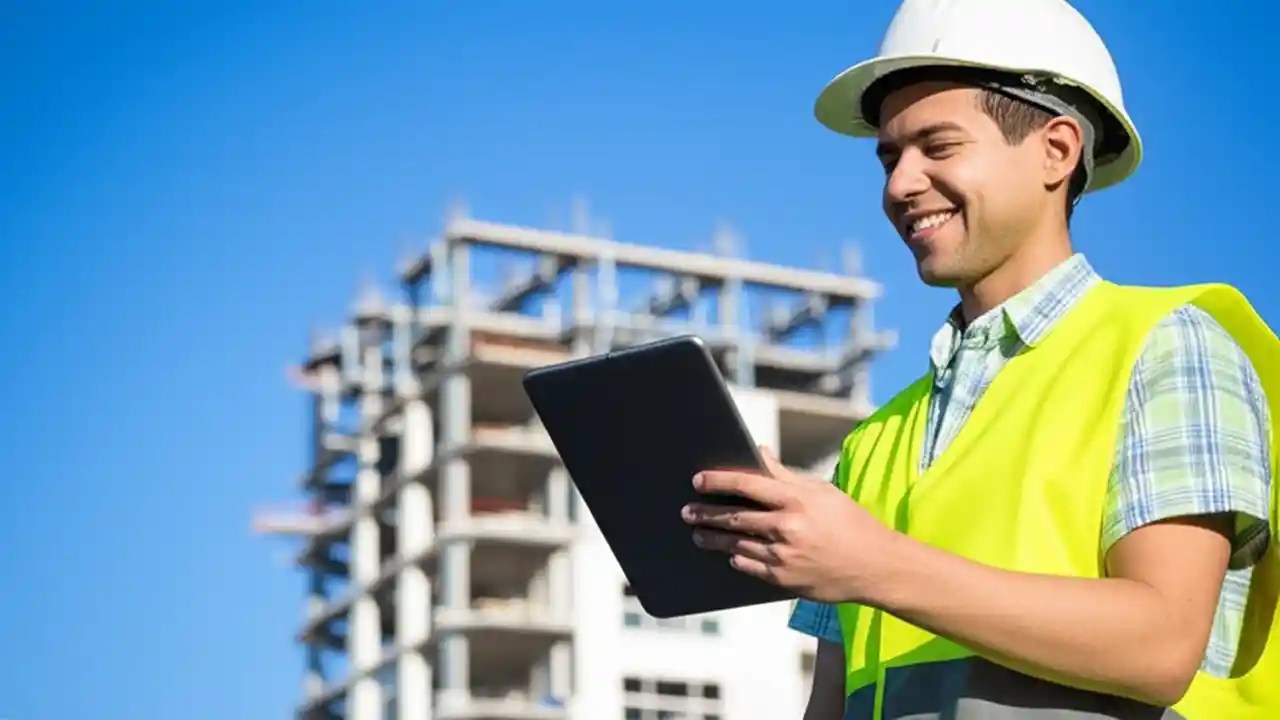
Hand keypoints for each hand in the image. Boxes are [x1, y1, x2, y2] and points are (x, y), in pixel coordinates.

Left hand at [681, 447, 895, 603]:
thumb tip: (761, 451)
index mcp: (797, 500)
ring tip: (698, 533)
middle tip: (687, 511)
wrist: (875, 566)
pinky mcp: (783, 580)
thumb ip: (785, 474)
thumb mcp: (821, 491)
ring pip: (736, 544)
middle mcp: (788, 527)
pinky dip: (736, 558)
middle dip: (706, 514)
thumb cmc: (850, 523)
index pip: (747, 484)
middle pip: (735, 518)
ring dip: (713, 539)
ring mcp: (784, 556)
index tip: (698, 480)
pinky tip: (728, 553)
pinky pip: (748, 567)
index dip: (718, 481)